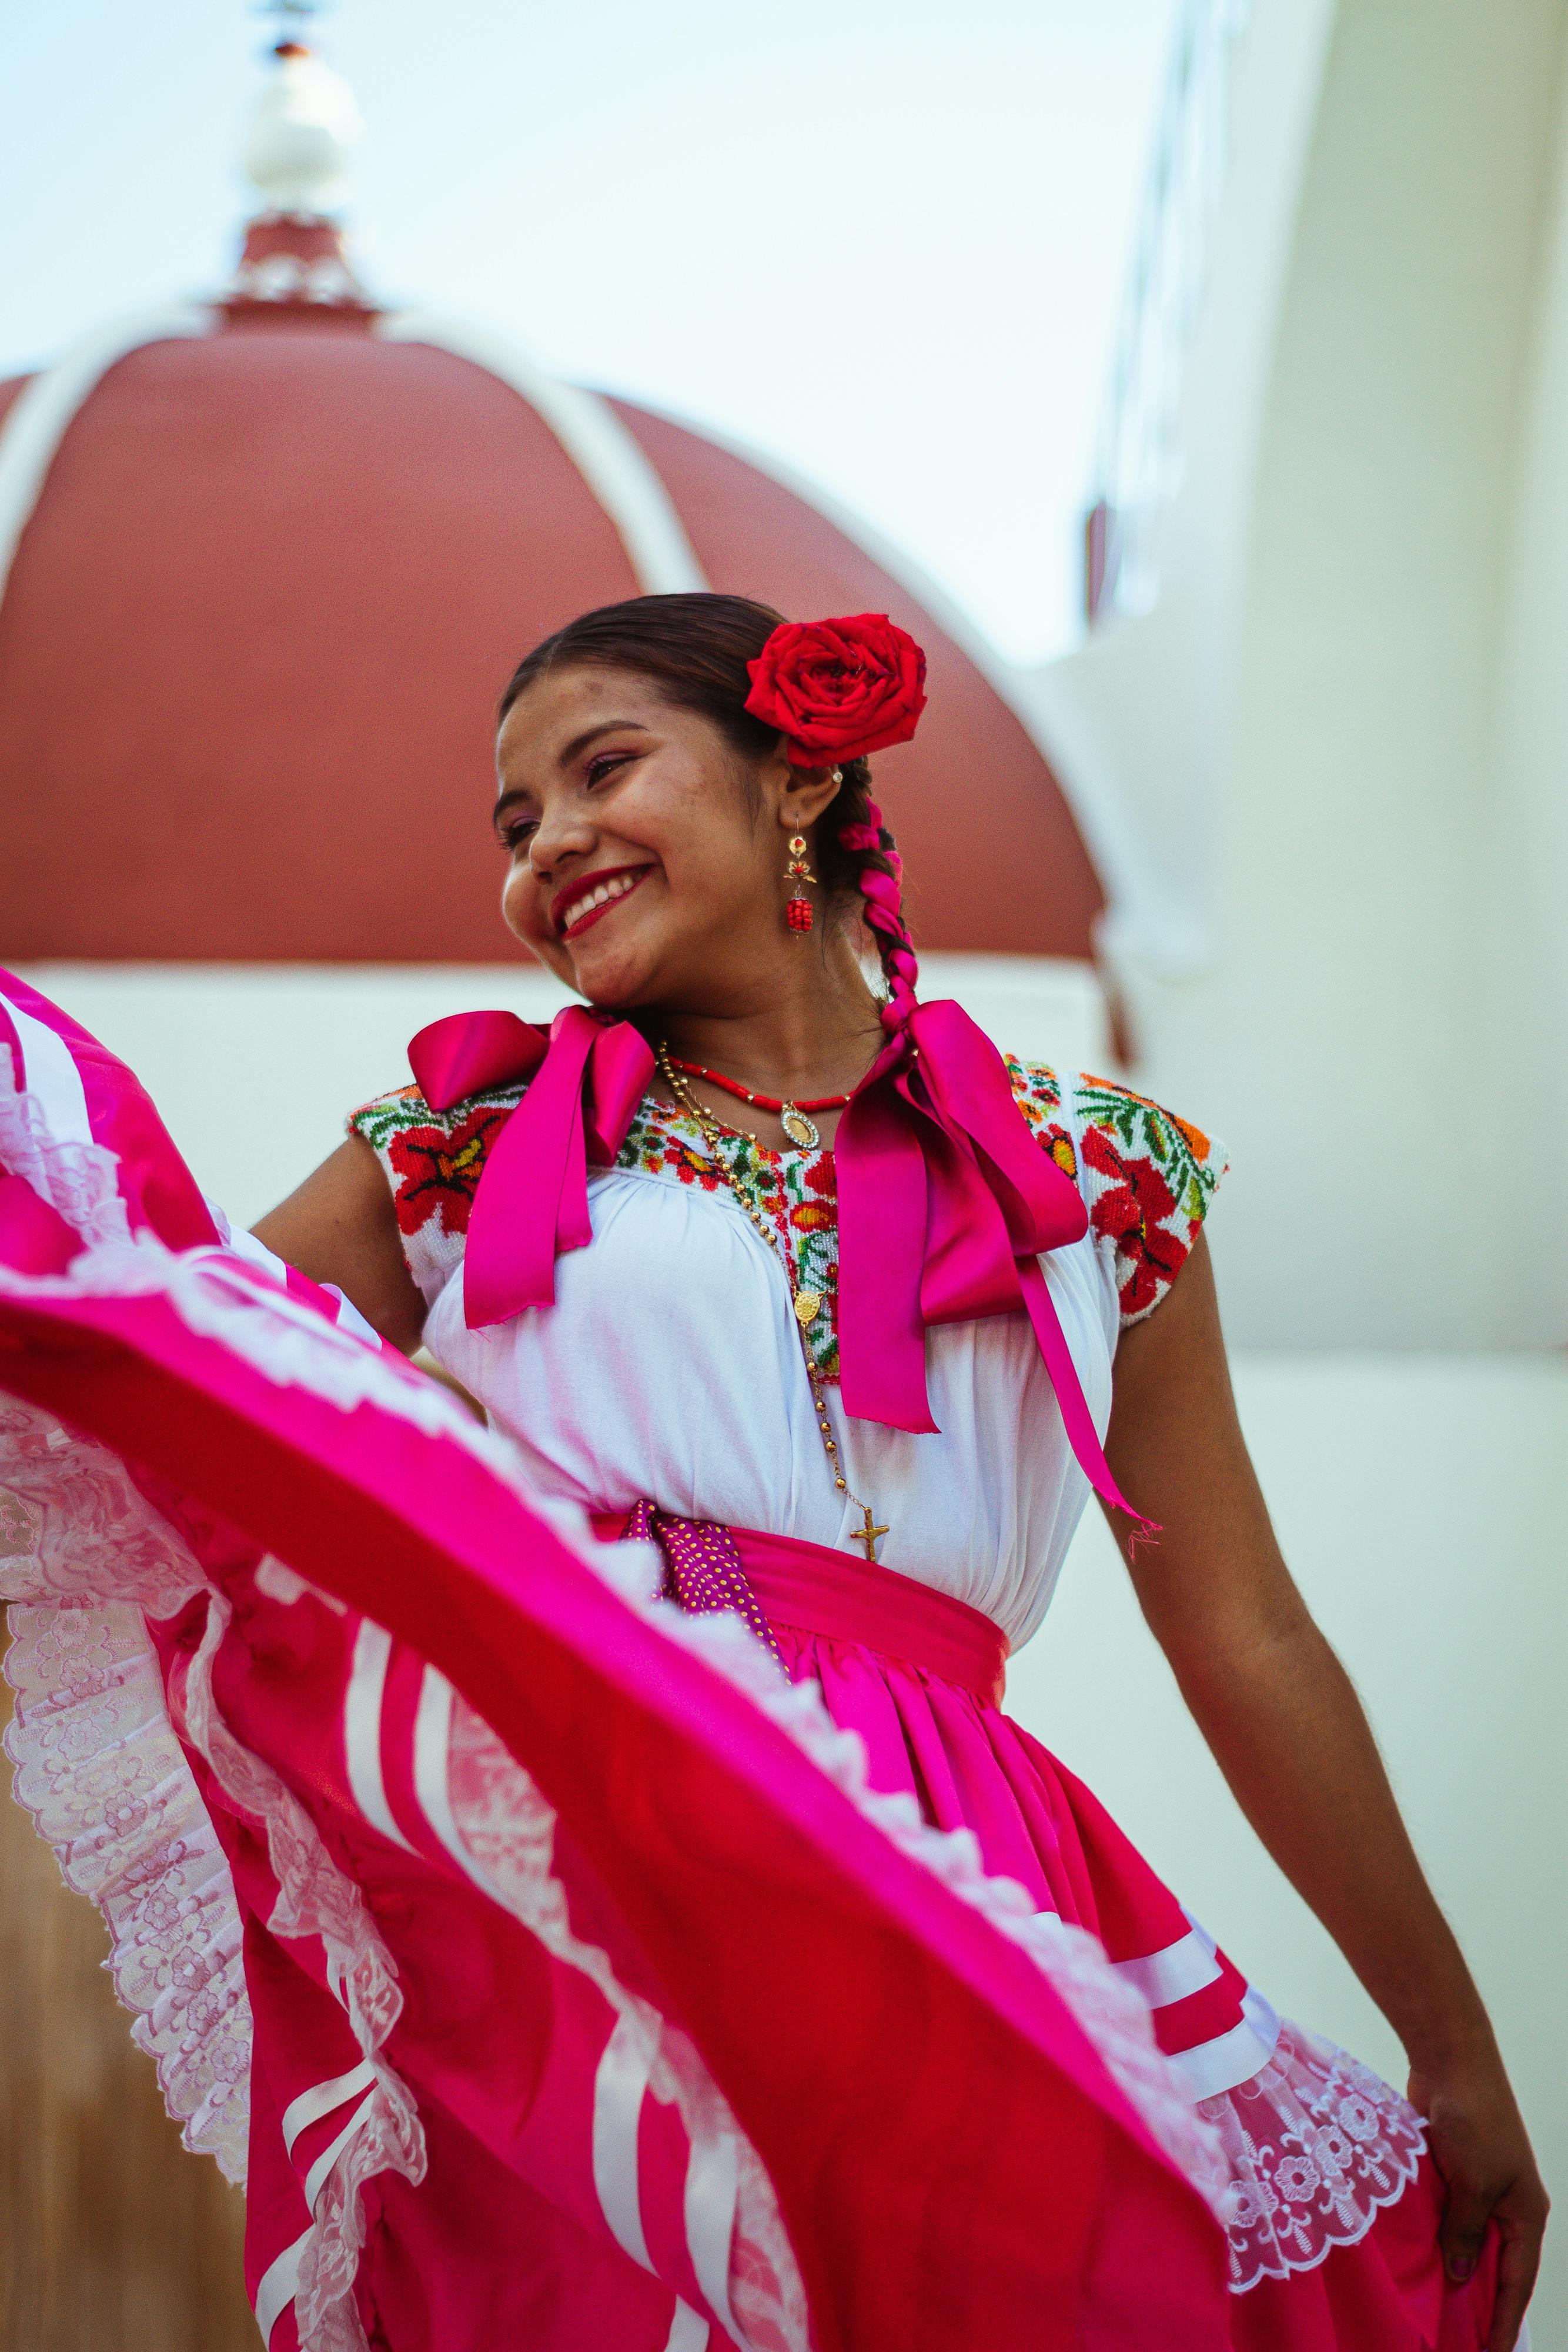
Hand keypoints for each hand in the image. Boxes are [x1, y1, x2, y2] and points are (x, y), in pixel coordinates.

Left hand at [1407, 2049, 1547, 2351]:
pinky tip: (1415, 2258)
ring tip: (1432, 2308)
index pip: (1518, 2280)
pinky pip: (1445, 2216)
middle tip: (1457, 2336)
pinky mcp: (1452, 2172)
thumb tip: (1463, 2276)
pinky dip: (1434, 2236)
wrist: (1450, 2060)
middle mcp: (1507, 2204)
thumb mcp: (1475, 2185)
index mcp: (1526, 2213)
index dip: (1506, 2319)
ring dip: (1451, 2268)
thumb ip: (1468, 2232)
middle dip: (1479, 2301)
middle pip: (1494, 2264)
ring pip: (1466, 2241)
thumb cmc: (1475, 2119)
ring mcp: (1479, 2186)